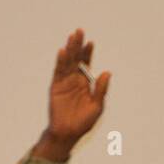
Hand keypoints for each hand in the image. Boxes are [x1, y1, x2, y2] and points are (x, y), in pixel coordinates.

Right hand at [35, 29, 110, 161]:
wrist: (68, 132)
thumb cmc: (84, 121)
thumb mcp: (97, 106)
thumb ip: (101, 89)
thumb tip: (107, 72)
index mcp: (86, 83)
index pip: (86, 64)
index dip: (88, 53)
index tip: (91, 42)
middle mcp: (75, 80)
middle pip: (76, 59)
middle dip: (78, 46)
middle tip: (79, 31)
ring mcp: (65, 82)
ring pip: (67, 62)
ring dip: (69, 50)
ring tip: (72, 37)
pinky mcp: (56, 86)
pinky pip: (58, 72)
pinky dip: (60, 62)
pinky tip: (63, 51)